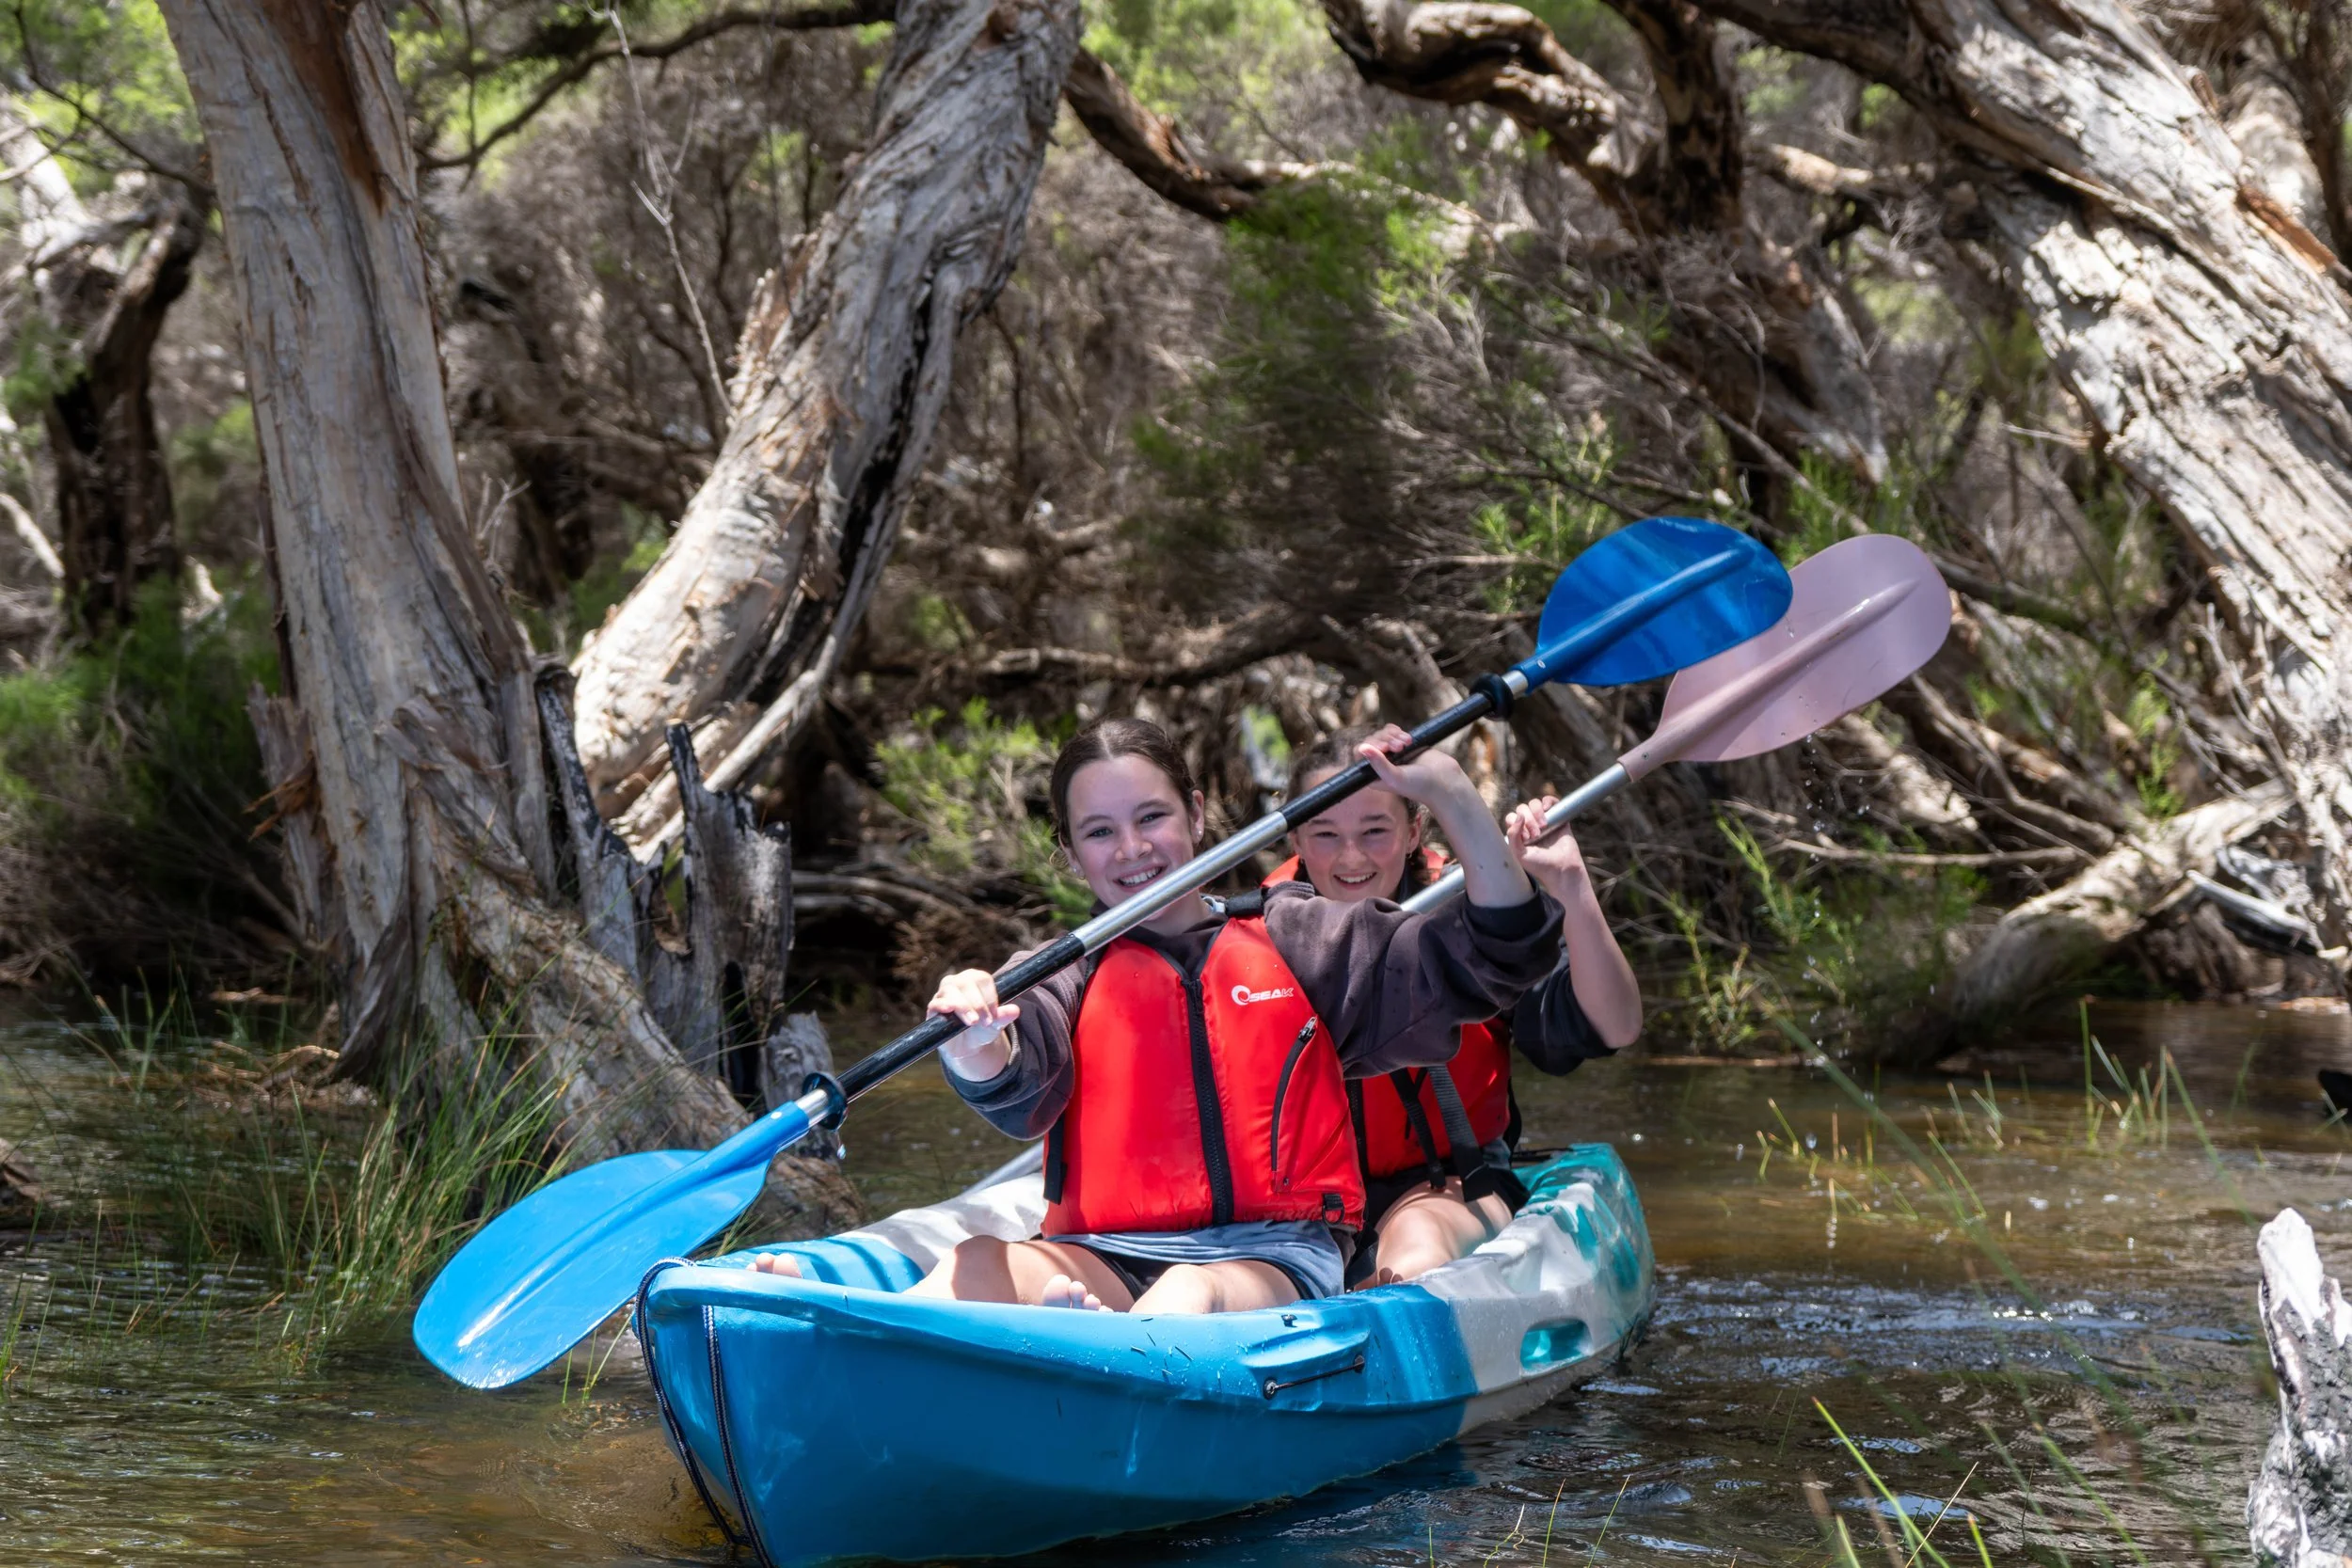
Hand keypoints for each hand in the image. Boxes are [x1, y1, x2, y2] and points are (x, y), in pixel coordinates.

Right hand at [929, 968, 1018, 1077]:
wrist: (967, 1047)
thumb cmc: (982, 1028)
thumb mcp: (996, 1023)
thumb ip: (1004, 1016)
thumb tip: (1015, 1011)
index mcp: (975, 979)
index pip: (982, 979)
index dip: (990, 996)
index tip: (995, 1015)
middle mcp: (958, 982)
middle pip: (966, 983)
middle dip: (978, 1003)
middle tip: (986, 1022)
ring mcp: (944, 993)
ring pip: (951, 991)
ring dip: (963, 1006)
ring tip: (973, 1022)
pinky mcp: (933, 1008)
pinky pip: (936, 1003)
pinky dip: (943, 1006)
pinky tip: (950, 1011)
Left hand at [1356, 724, 1478, 811]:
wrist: (1444, 780)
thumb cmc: (1419, 785)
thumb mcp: (1395, 777)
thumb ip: (1378, 764)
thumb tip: (1362, 748)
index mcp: (1374, 776)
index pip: (1360, 754)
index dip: (1370, 746)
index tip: (1385, 748)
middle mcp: (1380, 765)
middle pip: (1371, 741)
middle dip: (1384, 740)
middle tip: (1400, 747)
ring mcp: (1391, 754)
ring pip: (1381, 734)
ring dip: (1393, 735)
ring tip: (1406, 743)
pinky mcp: (1402, 745)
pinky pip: (1391, 731)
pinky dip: (1398, 732)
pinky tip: (1408, 739)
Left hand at [1507, 796, 1589, 893]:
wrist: (1562, 869)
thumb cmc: (1540, 865)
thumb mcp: (1519, 853)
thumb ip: (1513, 835)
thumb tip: (1519, 815)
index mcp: (1519, 834)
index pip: (1512, 817)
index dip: (1516, 824)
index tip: (1527, 838)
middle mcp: (1530, 826)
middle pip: (1522, 809)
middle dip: (1528, 820)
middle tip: (1537, 835)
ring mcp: (1545, 821)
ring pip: (1534, 804)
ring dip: (1537, 812)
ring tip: (1544, 826)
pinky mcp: (1559, 818)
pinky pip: (1551, 801)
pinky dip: (1548, 801)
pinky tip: (1548, 809)